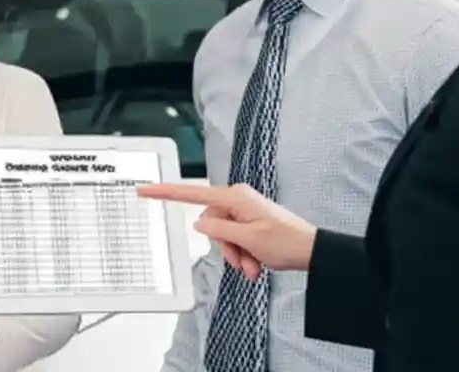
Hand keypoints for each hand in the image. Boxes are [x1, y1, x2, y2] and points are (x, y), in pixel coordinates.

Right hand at [137, 182, 317, 279]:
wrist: (313, 251)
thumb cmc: (287, 242)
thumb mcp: (248, 240)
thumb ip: (219, 231)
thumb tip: (200, 224)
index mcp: (235, 197)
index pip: (192, 194)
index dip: (166, 193)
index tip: (145, 190)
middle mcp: (237, 200)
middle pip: (211, 225)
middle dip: (226, 249)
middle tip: (244, 263)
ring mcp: (243, 210)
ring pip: (223, 236)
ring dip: (236, 256)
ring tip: (254, 268)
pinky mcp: (249, 221)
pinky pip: (235, 239)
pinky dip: (243, 254)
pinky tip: (256, 265)